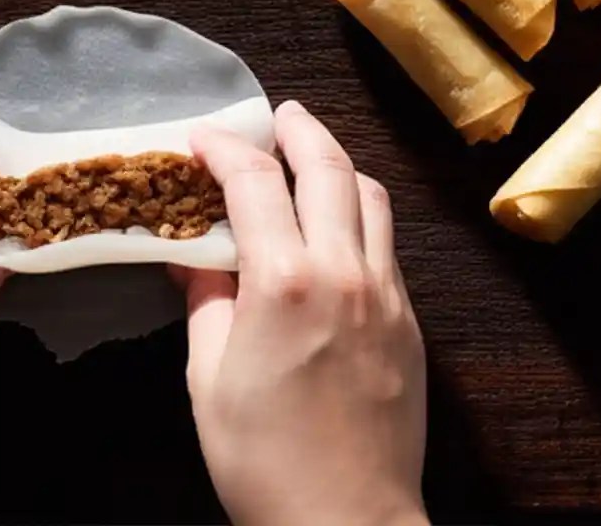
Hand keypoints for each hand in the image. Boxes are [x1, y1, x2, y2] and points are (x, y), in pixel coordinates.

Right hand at [174, 101, 427, 525]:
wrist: (345, 522)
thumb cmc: (261, 460)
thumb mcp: (208, 377)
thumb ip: (204, 302)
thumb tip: (191, 257)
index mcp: (285, 282)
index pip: (255, 183)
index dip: (224, 150)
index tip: (202, 140)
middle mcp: (345, 272)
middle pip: (328, 168)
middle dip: (298, 130)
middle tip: (275, 115)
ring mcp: (387, 295)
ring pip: (371, 197)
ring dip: (338, 165)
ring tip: (311, 159)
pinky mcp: (409, 323)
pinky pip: (387, 244)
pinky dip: (360, 214)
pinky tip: (336, 229)